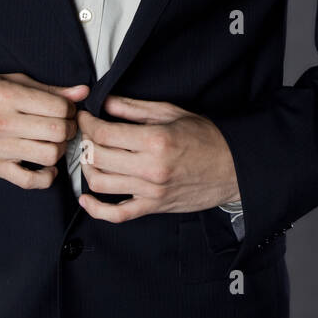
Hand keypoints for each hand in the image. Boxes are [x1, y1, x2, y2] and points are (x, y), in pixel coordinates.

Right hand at [0, 72, 89, 189]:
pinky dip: (46, 177)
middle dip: (69, 128)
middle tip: (64, 125)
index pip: (58, 107)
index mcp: (7, 96)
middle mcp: (2, 123)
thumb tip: (82, 92)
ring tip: (53, 141)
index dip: (69, 108)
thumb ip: (49, 89)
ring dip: (59, 149)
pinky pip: (30, 181)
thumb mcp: (12, 81)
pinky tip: (47, 166)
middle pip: (57, 131)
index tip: (65, 109)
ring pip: (49, 155)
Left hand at [76, 95, 238, 221]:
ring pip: (101, 184)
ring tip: (90, 157)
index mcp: (154, 140)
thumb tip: (104, 102)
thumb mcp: (170, 113)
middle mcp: (150, 168)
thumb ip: (133, 108)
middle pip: (97, 157)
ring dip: (87, 169)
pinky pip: (117, 215)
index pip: (104, 133)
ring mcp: (151, 191)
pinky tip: (87, 199)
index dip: (87, 123)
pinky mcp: (154, 207)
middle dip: (85, 142)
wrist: (233, 168)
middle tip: (86, 134)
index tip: (84, 117)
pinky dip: (96, 209)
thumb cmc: (205, 137)